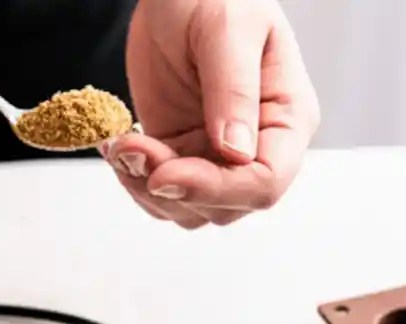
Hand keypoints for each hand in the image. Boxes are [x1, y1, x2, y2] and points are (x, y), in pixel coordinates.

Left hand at [104, 0, 319, 228]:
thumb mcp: (228, 30)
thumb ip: (233, 90)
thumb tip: (236, 151)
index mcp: (288, 118)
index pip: (266, 182)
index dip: (216, 189)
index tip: (164, 173)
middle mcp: (259, 146)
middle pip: (225, 207)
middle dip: (173, 187)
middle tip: (130, 146)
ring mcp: (218, 155)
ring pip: (189, 210)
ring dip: (145, 188)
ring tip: (121, 143)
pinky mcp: (181, 152)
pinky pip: (160, 193)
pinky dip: (133, 178)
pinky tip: (118, 144)